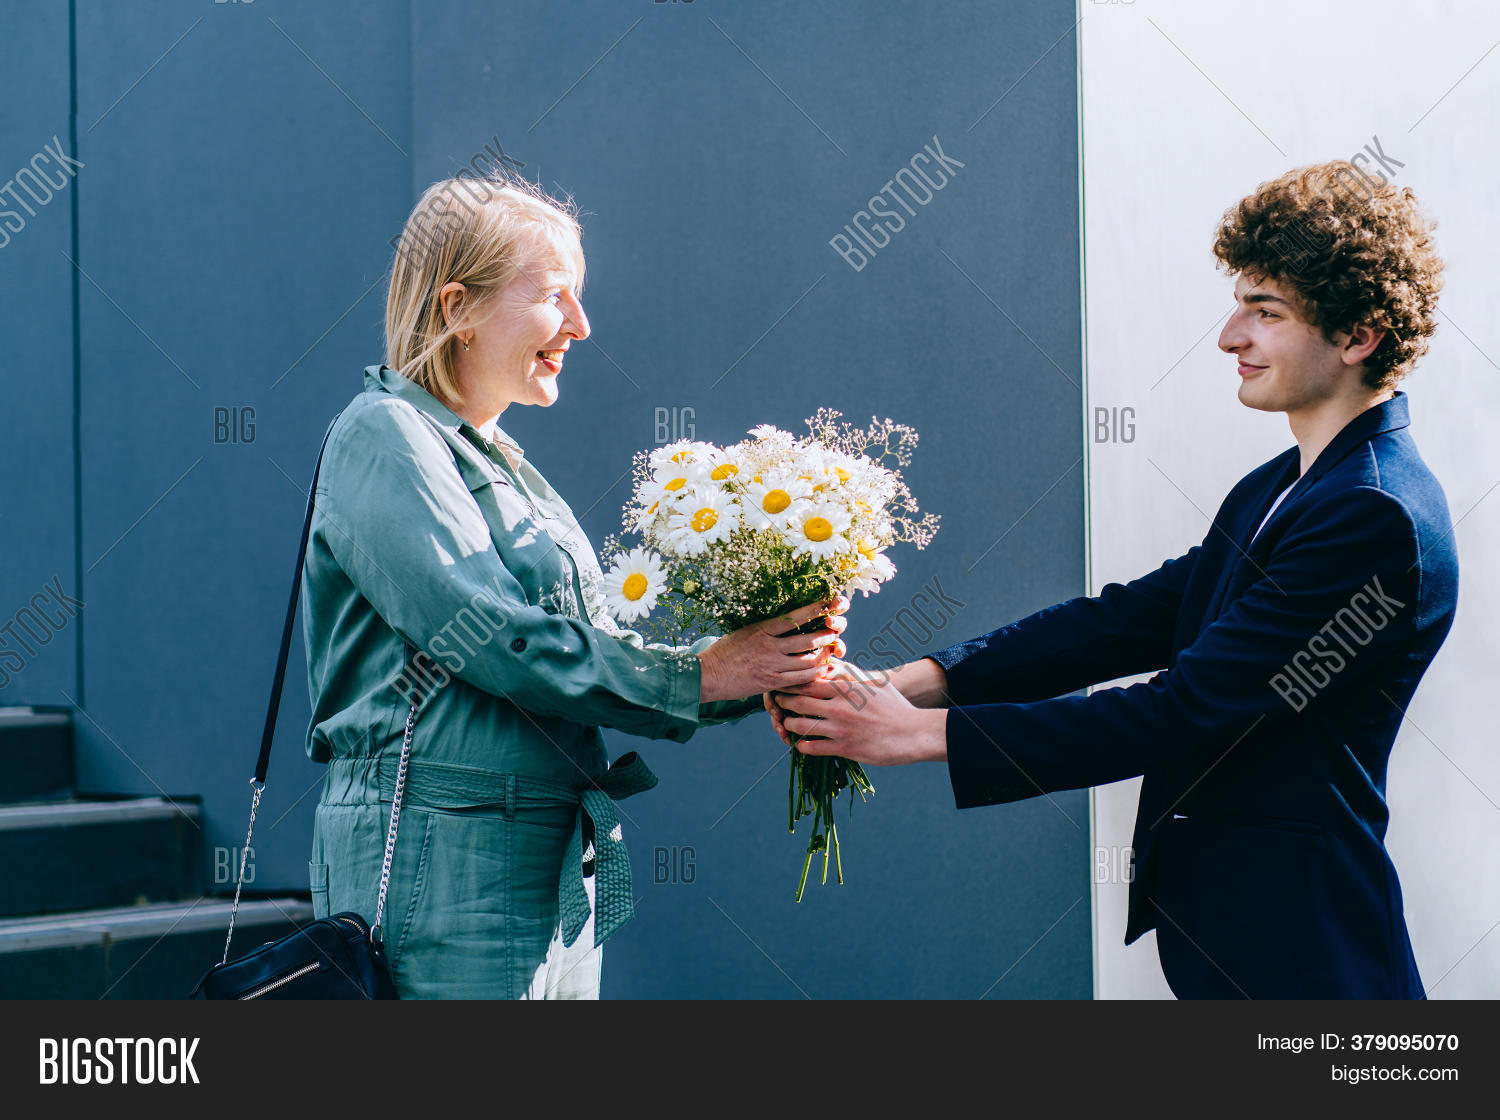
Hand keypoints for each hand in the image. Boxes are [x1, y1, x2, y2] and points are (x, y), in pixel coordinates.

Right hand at [698, 595, 849, 702]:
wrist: (708, 674)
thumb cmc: (725, 650)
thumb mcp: (745, 631)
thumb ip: (767, 628)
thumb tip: (787, 620)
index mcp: (762, 629)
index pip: (795, 616)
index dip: (815, 609)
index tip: (830, 603)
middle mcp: (769, 647)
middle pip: (807, 640)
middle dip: (825, 635)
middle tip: (835, 632)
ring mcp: (772, 666)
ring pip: (807, 661)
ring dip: (823, 656)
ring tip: (831, 652)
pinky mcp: (771, 683)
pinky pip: (799, 680)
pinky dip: (813, 674)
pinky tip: (821, 670)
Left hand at [765, 657, 947, 742]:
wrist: (913, 733)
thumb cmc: (894, 705)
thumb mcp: (873, 683)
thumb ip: (849, 673)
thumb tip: (830, 661)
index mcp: (846, 687)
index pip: (808, 679)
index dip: (791, 681)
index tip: (784, 683)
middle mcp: (840, 706)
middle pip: (798, 701)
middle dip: (783, 702)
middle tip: (778, 703)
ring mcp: (841, 728)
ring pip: (800, 726)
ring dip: (789, 725)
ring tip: (787, 724)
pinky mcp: (844, 749)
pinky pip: (812, 748)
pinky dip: (801, 746)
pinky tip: (801, 743)